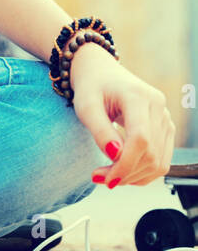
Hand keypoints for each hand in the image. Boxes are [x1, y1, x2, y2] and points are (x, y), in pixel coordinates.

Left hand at [70, 44, 174, 187]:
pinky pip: (161, 160)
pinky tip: (122, 170)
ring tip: (108, 174)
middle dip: (125, 173)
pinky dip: (142, 172)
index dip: (125, 164)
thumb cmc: (91, 87)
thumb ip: (100, 131)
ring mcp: (165, 117)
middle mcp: (158, 105)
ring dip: (134, 176)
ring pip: (158, 161)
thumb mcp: (86, 107)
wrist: (101, 71)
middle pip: (151, 154)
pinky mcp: (166, 128)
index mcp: (138, 96)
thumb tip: (115, 156)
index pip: (140, 139)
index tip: (105, 179)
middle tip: (99, 177)